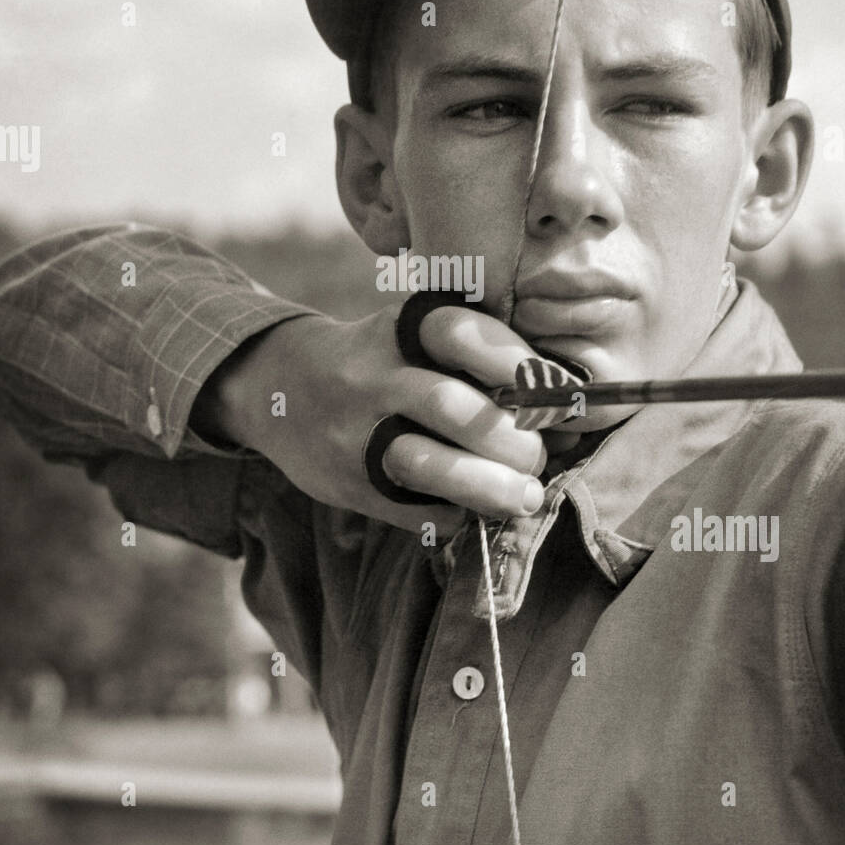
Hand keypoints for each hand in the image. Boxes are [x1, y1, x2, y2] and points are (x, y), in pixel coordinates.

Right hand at [201, 305, 551, 535]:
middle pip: (451, 406)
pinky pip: (410, 509)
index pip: (462, 334)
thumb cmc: (377, 361)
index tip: (561, 391)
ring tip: (525, 496)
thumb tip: (566, 411)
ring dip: (490, 486)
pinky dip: (455, 513)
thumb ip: (475, 361)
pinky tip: (474, 511)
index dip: (518, 364)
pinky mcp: (346, 483)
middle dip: (512, 438)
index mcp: (396, 331)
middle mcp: (371, 376)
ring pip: (426, 462)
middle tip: (539, 454)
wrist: (277, 388)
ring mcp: (353, 433)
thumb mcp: (410, 337)